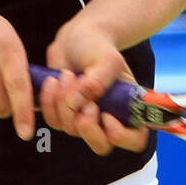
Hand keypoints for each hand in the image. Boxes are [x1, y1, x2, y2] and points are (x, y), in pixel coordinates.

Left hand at [39, 19, 148, 155]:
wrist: (76, 38)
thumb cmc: (98, 47)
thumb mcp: (106, 59)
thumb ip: (98, 82)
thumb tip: (81, 103)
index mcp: (130, 108)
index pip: (135, 140)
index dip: (121, 136)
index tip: (106, 115)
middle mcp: (109, 119)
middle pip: (101, 145)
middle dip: (88, 127)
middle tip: (84, 103)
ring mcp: (86, 119)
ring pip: (72, 130)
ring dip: (65, 103)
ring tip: (68, 75)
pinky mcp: (64, 115)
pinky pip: (53, 121)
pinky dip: (50, 102)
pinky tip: (54, 80)